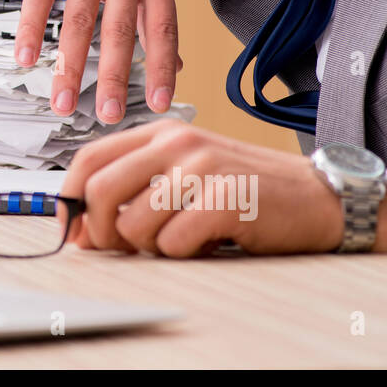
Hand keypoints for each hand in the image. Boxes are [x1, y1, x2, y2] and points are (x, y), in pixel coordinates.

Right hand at [8, 0, 180, 122]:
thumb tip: (174, 60)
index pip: (163, 25)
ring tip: (60, 99)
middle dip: (114, 77)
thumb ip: (156, 7)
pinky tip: (25, 54)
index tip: (161, 102)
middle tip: (107, 113)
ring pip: (79, 18)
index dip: (164, 66)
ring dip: (68, 64)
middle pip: (120, 29)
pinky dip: (31, 27)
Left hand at [57, 120, 386, 255]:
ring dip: (152, 246)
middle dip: (102, 230)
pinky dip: (185, 253)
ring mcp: (202, 167)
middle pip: (101, 190)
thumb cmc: (246, 189)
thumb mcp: (184, 174)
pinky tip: (209, 241)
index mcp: (161, 132)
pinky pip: (175, 243)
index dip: (69, 198)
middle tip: (123, 246)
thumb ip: (134, 188)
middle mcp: (177, 142)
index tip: (72, 229)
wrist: (316, 196)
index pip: (89, 158)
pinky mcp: (226, 198)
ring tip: (183, 237)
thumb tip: (80, 226)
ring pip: (135, 223)